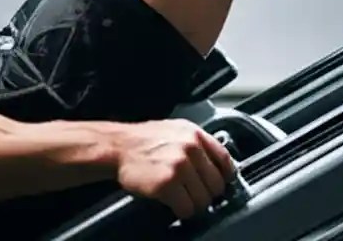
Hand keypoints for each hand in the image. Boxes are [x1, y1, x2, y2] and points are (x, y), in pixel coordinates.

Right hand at [114, 119, 238, 219]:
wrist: (117, 147)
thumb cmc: (143, 140)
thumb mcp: (175, 130)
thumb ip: (196, 143)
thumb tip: (215, 163)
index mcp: (195, 134)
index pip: (225, 161)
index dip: (224, 177)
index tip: (220, 184)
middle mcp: (190, 149)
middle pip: (216, 185)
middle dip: (207, 194)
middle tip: (196, 196)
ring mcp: (179, 167)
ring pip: (203, 200)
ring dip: (194, 205)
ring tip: (184, 201)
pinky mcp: (167, 185)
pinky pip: (187, 209)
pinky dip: (182, 212)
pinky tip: (174, 205)